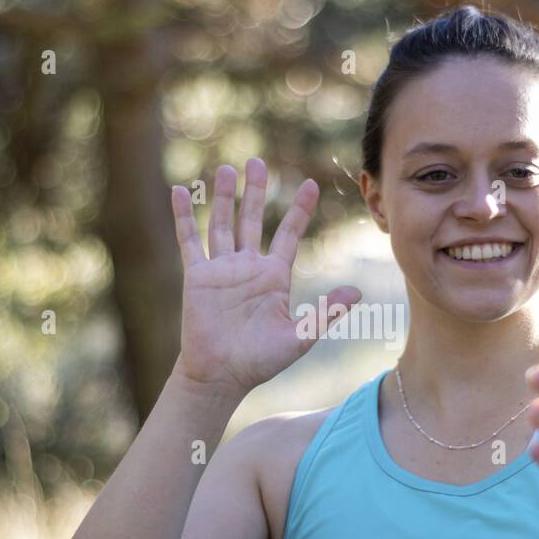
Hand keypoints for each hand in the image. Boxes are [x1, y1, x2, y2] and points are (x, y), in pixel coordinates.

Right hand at [170, 157, 360, 398]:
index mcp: (273, 277)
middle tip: (257, 162)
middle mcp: (247, 267)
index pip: (288, 234)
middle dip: (256, 191)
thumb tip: (358, 293)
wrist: (221, 376)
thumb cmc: (260, 361)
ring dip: (222, 197)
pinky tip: (180, 192)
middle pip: (252, 218)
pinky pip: (189, 240)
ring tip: (225, 169)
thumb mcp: (299, 336)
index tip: (311, 184)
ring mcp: (221, 269)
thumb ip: (326, 312)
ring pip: (222, 223)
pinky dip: (184, 216)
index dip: (300, 210)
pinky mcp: (196, 276)